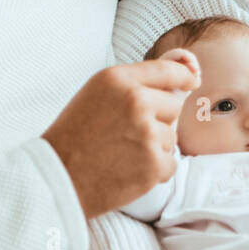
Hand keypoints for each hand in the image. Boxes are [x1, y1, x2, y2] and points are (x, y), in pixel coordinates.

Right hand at [42, 59, 198, 218]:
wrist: (56, 177)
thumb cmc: (74, 136)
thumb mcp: (98, 94)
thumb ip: (134, 84)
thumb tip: (184, 78)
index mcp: (118, 80)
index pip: (168, 71)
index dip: (184, 76)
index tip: (192, 81)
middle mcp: (135, 101)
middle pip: (174, 106)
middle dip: (158, 120)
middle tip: (125, 134)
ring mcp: (146, 133)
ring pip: (172, 137)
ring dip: (154, 148)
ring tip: (121, 154)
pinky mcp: (153, 163)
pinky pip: (170, 163)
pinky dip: (154, 170)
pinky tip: (128, 170)